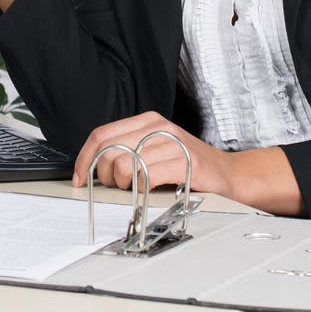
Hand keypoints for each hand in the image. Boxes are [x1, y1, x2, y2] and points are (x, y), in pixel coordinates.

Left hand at [72, 111, 306, 215]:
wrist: (230, 176)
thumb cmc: (190, 166)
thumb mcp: (156, 150)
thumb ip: (129, 151)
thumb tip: (93, 166)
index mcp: (148, 121)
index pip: (102, 134)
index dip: (84, 158)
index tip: (80, 178)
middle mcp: (158, 126)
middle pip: (108, 150)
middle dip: (104, 175)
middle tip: (118, 186)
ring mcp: (172, 142)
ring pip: (123, 164)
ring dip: (123, 184)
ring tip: (137, 188)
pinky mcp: (183, 162)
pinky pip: (145, 176)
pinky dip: (141, 188)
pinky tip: (151, 191)